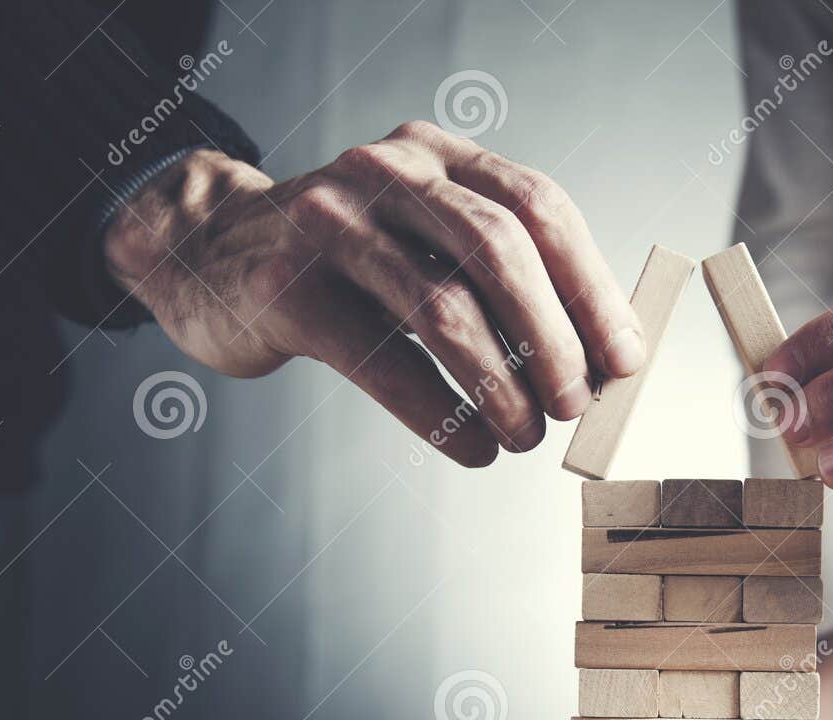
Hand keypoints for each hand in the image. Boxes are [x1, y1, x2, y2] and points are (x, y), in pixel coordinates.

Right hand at [103, 124, 645, 464]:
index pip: (540, 207)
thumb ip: (501, 280)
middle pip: (501, 249)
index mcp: (439, 158)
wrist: (207, 253)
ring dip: (502, 388)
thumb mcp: (424, 242)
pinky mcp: (287, 290)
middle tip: (576, 406)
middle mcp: (389, 175)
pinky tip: (473, 449)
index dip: (592, 289)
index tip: (625, 360)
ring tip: (526, 436)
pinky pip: (382, 361)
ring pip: (443, 307)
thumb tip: (597, 362)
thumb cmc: (344, 263)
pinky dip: (440, 416)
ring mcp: (331, 224)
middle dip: (554, 339)